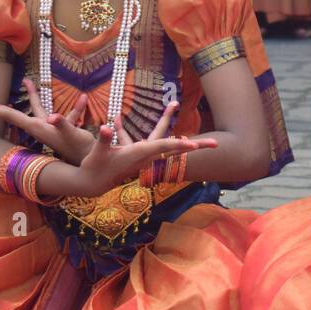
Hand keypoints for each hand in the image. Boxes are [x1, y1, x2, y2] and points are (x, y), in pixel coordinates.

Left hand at [0, 77, 96, 163]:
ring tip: (29, 82)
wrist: (91, 168)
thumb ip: (63, 124)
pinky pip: (67, 115)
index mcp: (38, 127)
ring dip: (36, 96)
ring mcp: (52, 130)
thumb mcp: (72, 135)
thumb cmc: (80, 150)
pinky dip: (74, 107)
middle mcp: (41, 128)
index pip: (11, 116)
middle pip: (21, 112)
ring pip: (41, 109)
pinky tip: (82, 98)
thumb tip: (52, 117)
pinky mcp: (65, 131)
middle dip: (11, 100)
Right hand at [73, 104, 213, 196]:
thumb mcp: (98, 152)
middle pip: (176, 148)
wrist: (94, 183)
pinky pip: (161, 147)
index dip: (179, 145)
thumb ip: (104, 140)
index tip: (196, 146)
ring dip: (189, 142)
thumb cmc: (95, 166)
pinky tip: (176, 134)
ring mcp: (148, 158)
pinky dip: (173, 142)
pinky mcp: (144, 158)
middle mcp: (148, 156)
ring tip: (209, 141)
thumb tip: (107, 127)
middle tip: (217, 143)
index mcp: (140, 153)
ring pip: (172, 148)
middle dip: (196, 146)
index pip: (163, 147)